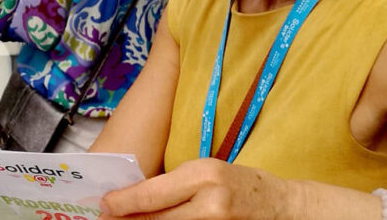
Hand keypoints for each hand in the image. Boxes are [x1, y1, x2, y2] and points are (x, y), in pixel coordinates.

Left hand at [100, 159, 288, 219]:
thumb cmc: (240, 184)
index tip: (104, 205)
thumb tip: (134, 197)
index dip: (123, 203)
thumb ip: (173, 185)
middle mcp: (210, 204)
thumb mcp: (206, 171)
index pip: (152, 194)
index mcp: (203, 175)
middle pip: (155, 219)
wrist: (282, 207)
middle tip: (108, 218)